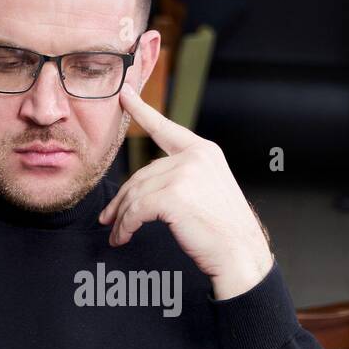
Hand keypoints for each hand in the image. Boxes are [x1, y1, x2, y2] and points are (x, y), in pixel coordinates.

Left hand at [99, 83, 273, 299]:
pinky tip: (123, 237)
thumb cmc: (224, 231)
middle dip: (122, 198)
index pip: (166, 129)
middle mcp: (195, 157)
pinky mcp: (174, 196)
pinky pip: (136, 210)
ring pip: (136, 193)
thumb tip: (143, 185)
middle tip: (108, 217)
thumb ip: (182, 176)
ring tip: (116, 233)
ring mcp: (185, 174)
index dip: (142, 111)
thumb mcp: (208, 190)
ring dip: (122, 217)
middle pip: (142, 174)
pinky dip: (125, 226)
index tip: (125, 94)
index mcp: (204, 151)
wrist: (240, 254)